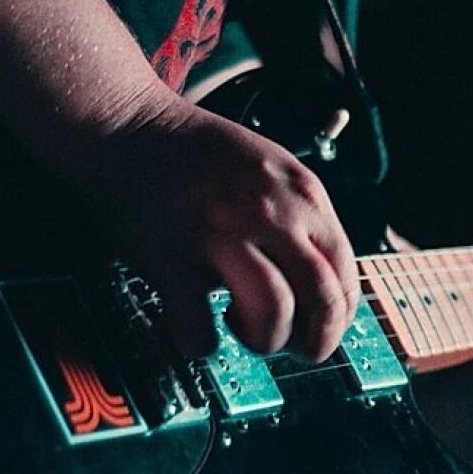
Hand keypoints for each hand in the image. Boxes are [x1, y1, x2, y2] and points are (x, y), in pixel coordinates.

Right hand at [87, 93, 358, 361]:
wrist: (126, 126)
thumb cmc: (197, 154)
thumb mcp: (274, 169)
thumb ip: (303, 220)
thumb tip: (326, 286)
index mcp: (302, 194)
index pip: (346, 274)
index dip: (339, 317)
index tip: (322, 329)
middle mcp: (269, 212)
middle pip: (322, 299)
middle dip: (316, 342)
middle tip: (293, 347)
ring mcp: (220, 235)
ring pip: (274, 314)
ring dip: (265, 341)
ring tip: (244, 329)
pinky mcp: (171, 259)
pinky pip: (199, 327)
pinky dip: (202, 343)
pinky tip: (198, 328)